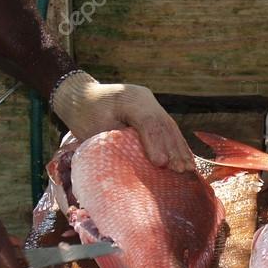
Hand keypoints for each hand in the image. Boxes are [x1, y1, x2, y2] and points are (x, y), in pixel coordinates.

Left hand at [50, 71, 194, 171]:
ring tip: (188, 169)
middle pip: (163, 124)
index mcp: (128, 97)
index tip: (161, 164)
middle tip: (180, 171)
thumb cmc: (82, 114)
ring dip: (179, 148)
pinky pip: (167, 128)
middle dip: (173, 149)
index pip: (148, 121)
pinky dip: (176, 144)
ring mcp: (150, 102)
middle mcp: (143, 97)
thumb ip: (116, 143)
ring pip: (169, 126)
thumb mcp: (94, 129)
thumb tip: (137, 164)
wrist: (79, 96)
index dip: (156, 143)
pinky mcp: (152, 110)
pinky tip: (185, 159)